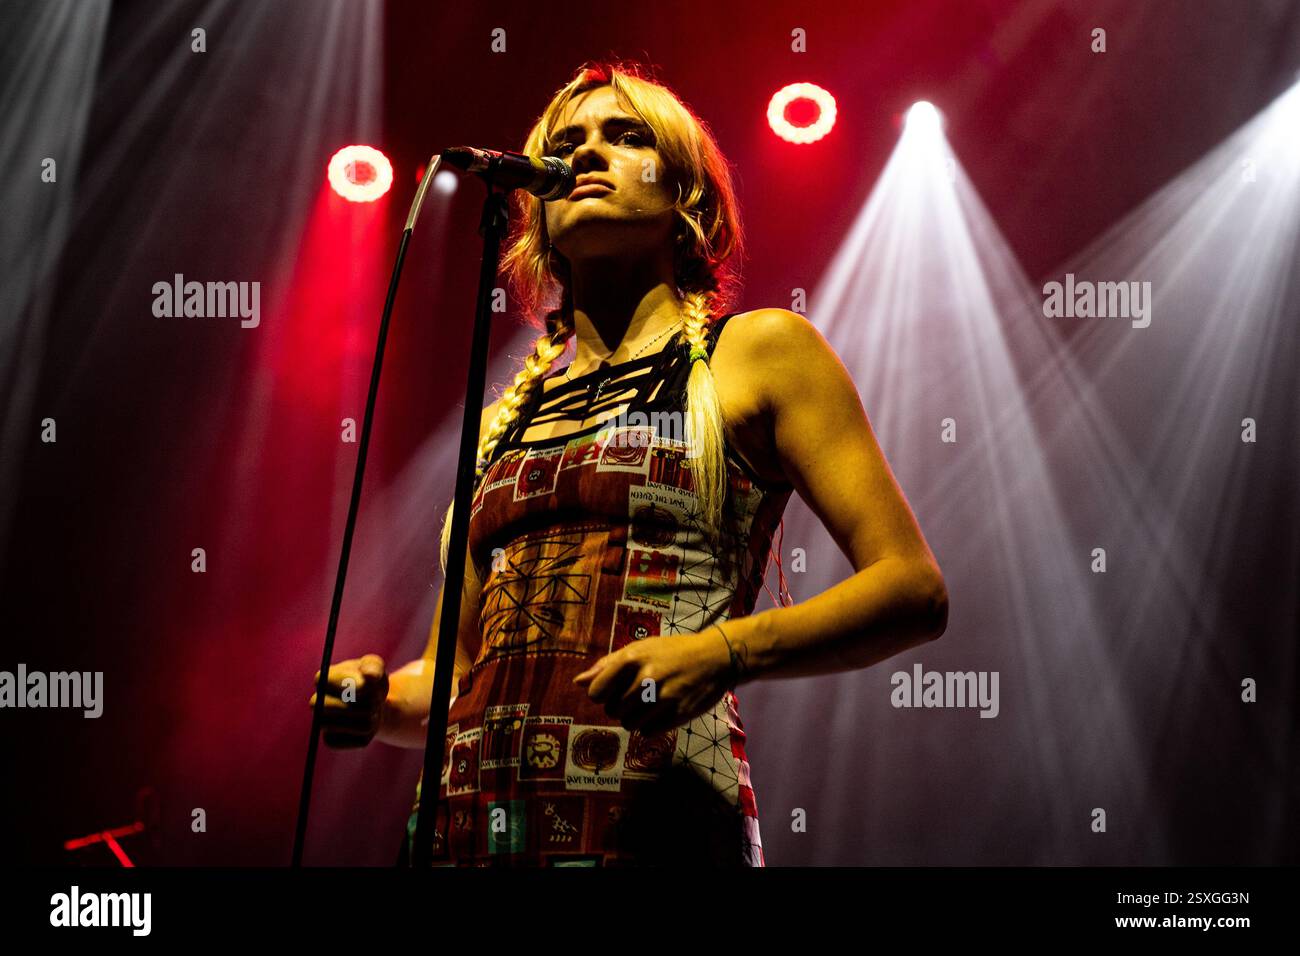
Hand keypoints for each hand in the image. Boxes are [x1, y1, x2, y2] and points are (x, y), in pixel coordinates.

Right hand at [308, 654, 388, 748]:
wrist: (372, 703)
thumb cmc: (370, 680)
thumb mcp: (375, 667)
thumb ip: (373, 667)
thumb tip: (369, 676)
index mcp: (322, 679)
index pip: (340, 685)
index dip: (360, 686)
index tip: (369, 685)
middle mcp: (316, 702)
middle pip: (345, 708)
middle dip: (369, 703)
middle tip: (373, 699)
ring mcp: (322, 724)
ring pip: (360, 725)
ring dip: (373, 717)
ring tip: (371, 709)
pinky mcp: (331, 741)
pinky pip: (360, 740)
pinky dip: (370, 732)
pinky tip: (364, 723)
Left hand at [572, 629, 733, 734]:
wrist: (716, 657)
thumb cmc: (673, 652)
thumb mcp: (641, 649)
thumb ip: (608, 665)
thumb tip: (578, 682)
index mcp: (633, 657)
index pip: (597, 692)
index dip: (601, 695)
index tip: (612, 691)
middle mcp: (647, 677)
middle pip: (613, 710)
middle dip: (621, 706)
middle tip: (638, 695)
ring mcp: (664, 697)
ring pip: (630, 724)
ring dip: (635, 718)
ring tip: (649, 704)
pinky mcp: (679, 713)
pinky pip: (648, 732)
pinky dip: (650, 726)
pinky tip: (661, 712)